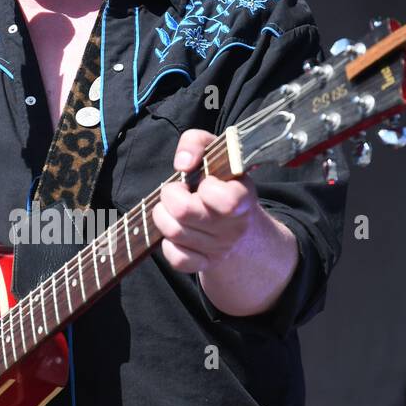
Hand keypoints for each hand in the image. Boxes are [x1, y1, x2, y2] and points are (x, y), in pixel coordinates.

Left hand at [153, 128, 258, 273]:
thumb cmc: (221, 180)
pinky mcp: (206, 263)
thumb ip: (195, 142)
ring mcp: (220, 248)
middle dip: (170, 195)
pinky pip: (177, 260)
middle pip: (184, 213)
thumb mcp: (215, 151)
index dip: (206, 188)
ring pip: (174, 233)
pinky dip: (168, 245)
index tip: (203, 182)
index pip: (225, 200)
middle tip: (176, 191)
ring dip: (163, 216)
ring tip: (172, 208)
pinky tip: (175, 233)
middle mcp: (234, 226)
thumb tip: (183, 163)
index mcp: (242, 196)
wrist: (240, 222)